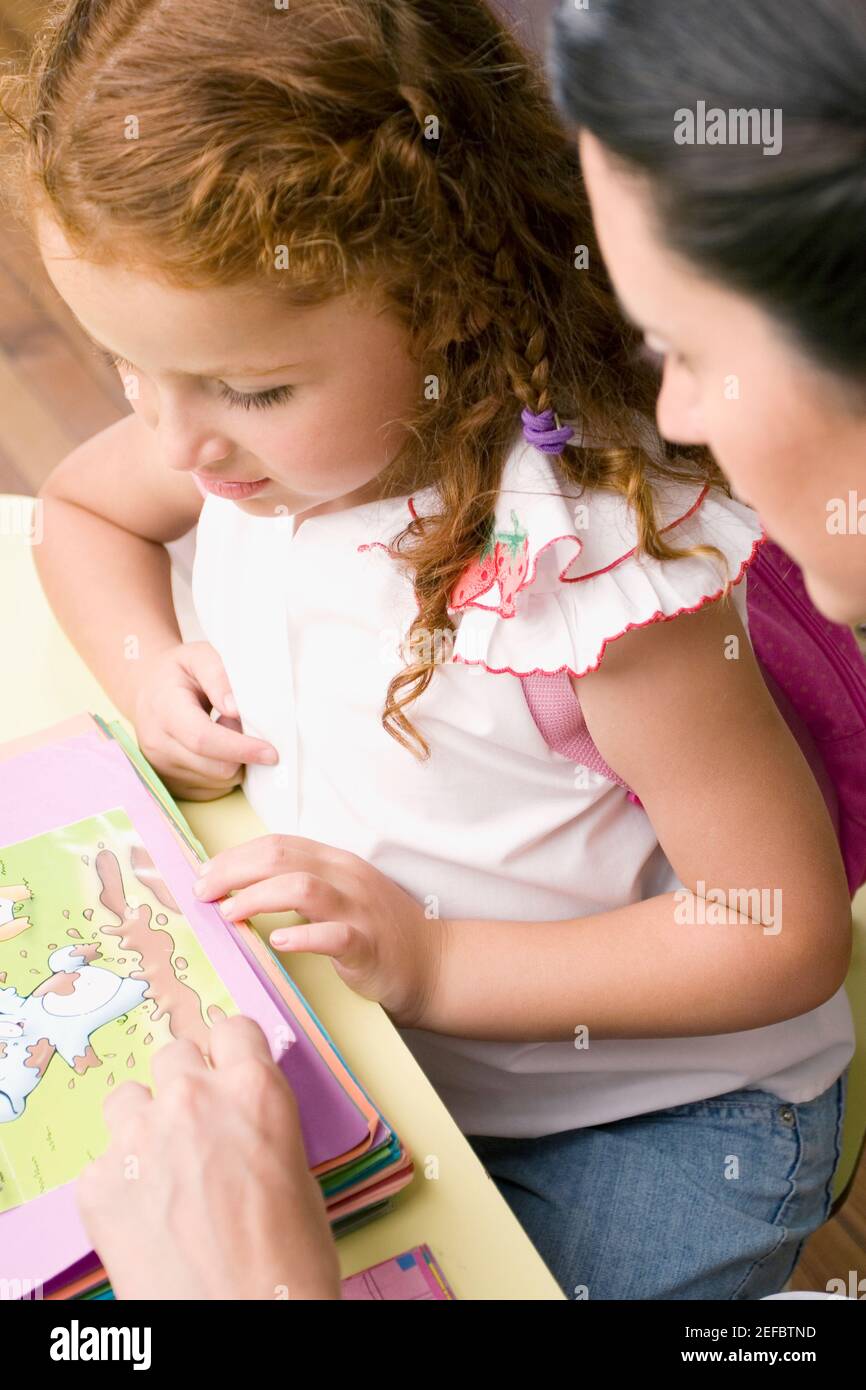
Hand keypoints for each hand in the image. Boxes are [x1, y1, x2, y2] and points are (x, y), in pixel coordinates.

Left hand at [76, 1015, 340, 1299]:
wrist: (241, 1327)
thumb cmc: (287, 1266)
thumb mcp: (297, 1175)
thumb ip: (260, 1129)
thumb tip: (239, 1126)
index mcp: (254, 1091)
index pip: (233, 1028)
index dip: (232, 1052)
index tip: (229, 1068)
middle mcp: (192, 1100)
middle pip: (176, 1054)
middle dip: (186, 1085)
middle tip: (197, 1129)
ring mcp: (138, 1139)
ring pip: (127, 1098)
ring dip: (143, 1123)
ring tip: (161, 1170)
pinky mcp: (97, 1185)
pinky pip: (103, 1162)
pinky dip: (119, 1184)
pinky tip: (144, 1219)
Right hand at [133, 640, 279, 800]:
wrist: (146, 691)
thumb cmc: (177, 673)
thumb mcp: (198, 656)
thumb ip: (219, 675)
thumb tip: (235, 708)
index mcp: (164, 710)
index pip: (204, 739)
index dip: (241, 748)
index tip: (270, 752)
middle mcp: (157, 745)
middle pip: (217, 767)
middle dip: (241, 750)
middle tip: (236, 722)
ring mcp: (161, 769)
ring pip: (219, 781)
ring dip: (234, 761)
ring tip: (221, 731)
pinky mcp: (170, 785)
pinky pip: (213, 790)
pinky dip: (224, 772)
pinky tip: (215, 750)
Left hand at [194, 834, 445, 1026]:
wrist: (433, 962)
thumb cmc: (377, 930)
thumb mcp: (341, 893)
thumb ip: (301, 883)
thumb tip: (241, 886)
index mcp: (335, 861)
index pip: (277, 843)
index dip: (235, 856)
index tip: (204, 875)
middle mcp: (346, 877)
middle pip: (281, 857)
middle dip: (234, 871)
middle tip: (203, 893)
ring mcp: (358, 910)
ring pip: (302, 887)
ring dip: (257, 897)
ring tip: (229, 914)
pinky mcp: (367, 945)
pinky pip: (333, 935)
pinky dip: (302, 936)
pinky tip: (278, 942)